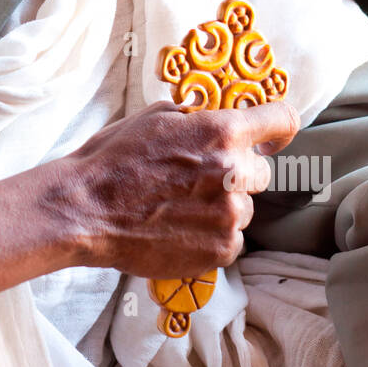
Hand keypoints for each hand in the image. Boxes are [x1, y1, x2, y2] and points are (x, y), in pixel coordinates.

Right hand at [64, 99, 300, 277]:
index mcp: (221, 132)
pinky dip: (211, 236)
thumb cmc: (113, 160)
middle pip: (262, 172)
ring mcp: (229, 215)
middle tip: (200, 180)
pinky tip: (179, 229)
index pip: (280, 120)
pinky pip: (231, 239)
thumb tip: (212, 117)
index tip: (273, 137)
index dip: (279, 127)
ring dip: (221, 207)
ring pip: (244, 208)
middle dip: (237, 174)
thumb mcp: (154, 118)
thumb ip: (195, 118)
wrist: (86, 210)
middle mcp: (234, 172)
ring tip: (180, 208)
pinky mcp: (221, 249)